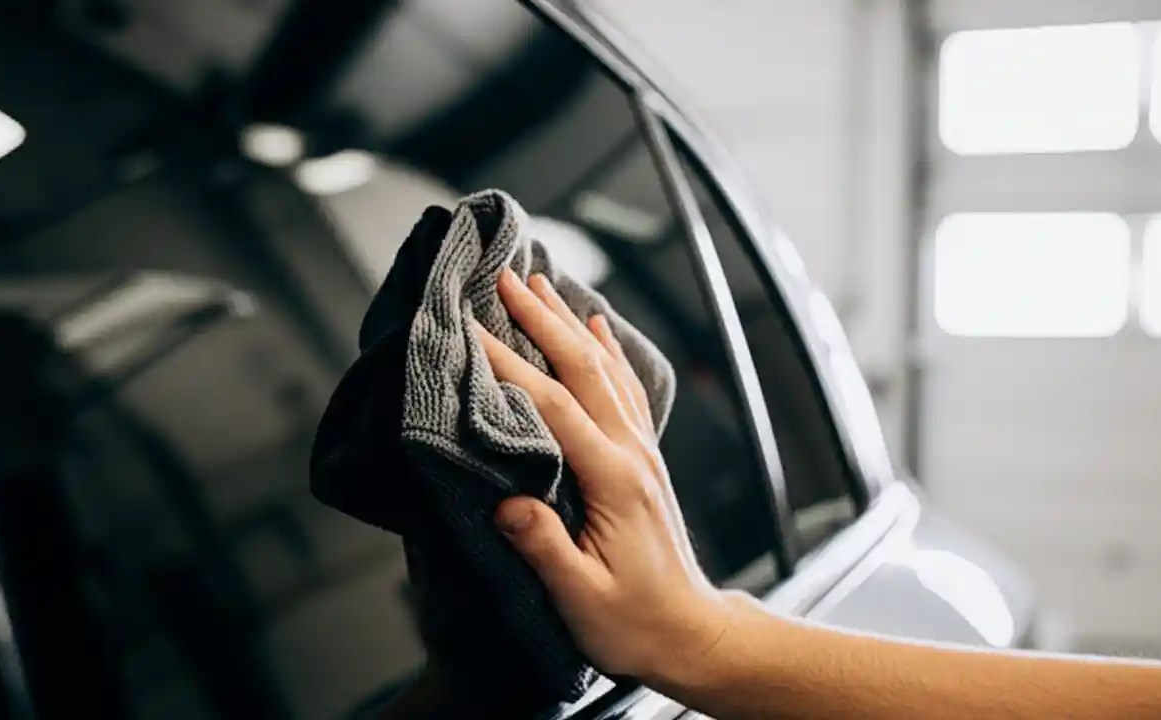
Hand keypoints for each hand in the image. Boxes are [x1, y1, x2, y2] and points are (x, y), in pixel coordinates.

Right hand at [476, 269, 733, 683]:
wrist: (690, 633)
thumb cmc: (632, 623)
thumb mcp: (581, 598)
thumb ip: (544, 547)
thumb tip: (505, 501)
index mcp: (613, 480)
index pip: (554, 406)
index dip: (510, 364)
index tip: (470, 328)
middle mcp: (632, 454)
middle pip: (583, 369)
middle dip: (542, 318)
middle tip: (505, 276)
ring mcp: (642, 452)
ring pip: (605, 369)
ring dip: (571, 323)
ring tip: (542, 283)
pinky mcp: (643, 459)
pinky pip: (625, 389)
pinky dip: (608, 351)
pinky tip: (597, 328)